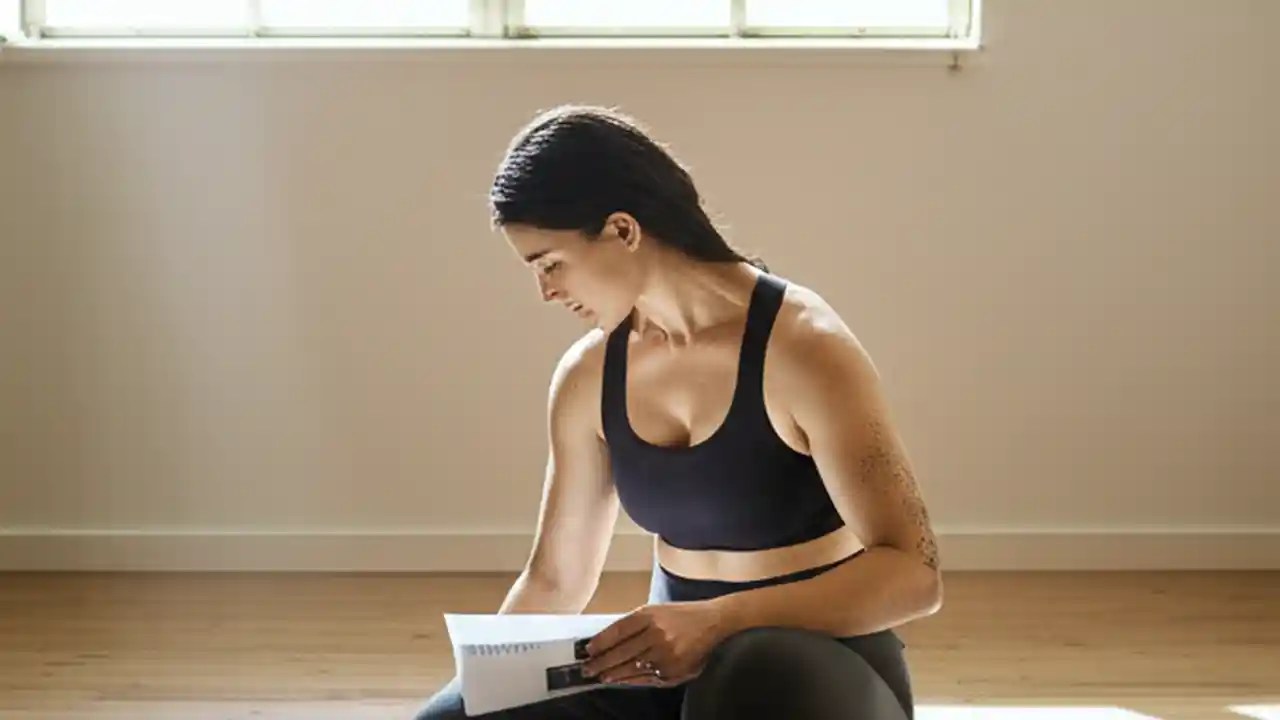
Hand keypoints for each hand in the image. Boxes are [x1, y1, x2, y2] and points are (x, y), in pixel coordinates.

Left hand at [581, 601, 729, 685]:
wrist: (713, 621)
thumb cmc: (681, 615)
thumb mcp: (656, 610)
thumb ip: (634, 624)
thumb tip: (607, 640)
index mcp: (649, 614)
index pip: (618, 631)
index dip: (600, 642)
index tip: (588, 650)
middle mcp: (656, 633)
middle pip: (621, 651)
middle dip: (601, 662)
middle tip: (587, 669)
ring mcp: (665, 653)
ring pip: (632, 667)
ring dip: (613, 673)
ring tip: (601, 676)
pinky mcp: (674, 669)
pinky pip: (647, 677)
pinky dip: (631, 679)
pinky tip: (621, 679)